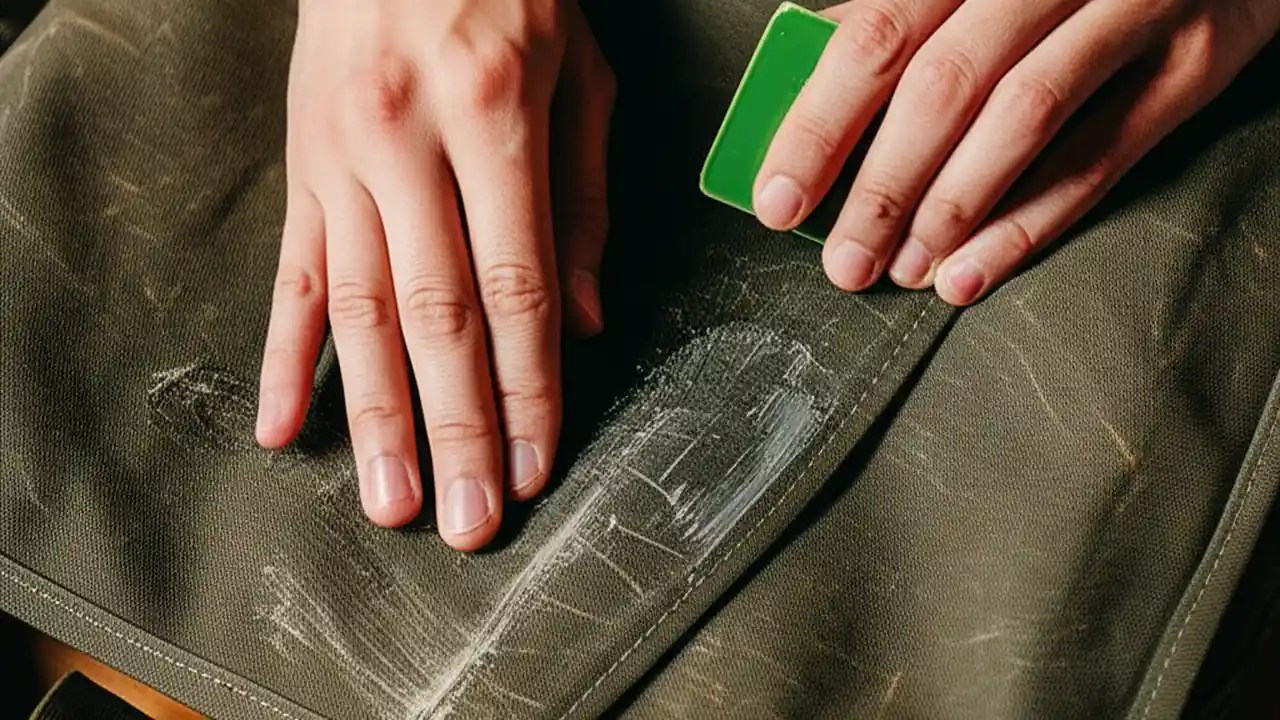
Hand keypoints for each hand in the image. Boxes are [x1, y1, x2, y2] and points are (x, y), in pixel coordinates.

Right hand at [255, 0, 614, 550]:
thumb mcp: (580, 77)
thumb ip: (583, 202)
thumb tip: (585, 323)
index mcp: (493, 116)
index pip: (515, 285)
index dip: (527, 386)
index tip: (534, 463)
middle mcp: (407, 143)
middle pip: (434, 314)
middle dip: (455, 426)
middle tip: (464, 519)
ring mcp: (342, 157)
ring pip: (356, 308)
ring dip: (373, 415)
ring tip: (388, 499)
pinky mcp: (302, 165)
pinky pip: (293, 272)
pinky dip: (287, 354)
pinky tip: (285, 425)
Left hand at [755, 0, 1277, 302]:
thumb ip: (902, 25)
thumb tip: (806, 91)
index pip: (877, 35)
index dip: (820, 123)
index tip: (780, 198)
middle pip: (944, 81)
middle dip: (882, 186)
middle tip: (845, 260)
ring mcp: (1129, 8)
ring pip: (1022, 116)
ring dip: (952, 209)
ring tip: (905, 270)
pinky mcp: (1190, 65)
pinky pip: (1102, 155)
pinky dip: (1030, 223)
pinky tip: (974, 270)